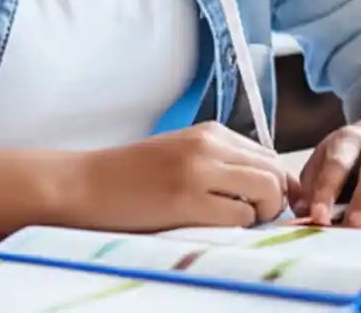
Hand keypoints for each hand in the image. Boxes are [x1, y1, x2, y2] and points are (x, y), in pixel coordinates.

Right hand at [75, 122, 298, 230]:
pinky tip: (217, 227)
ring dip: (263, 213)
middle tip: (254, 219)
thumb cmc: (132, 177)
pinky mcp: (186, 198)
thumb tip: (266, 186)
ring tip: (239, 223)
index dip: (276, 185)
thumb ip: (219, 163)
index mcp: (210, 132)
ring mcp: (198, 169)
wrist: (85, 184)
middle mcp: (209, 144)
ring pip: (266, 189)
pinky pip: (240, 215)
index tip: (263, 206)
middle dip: (275, 200)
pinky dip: (240, 226)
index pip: (269, 156)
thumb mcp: (181, 155)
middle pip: (274, 170)